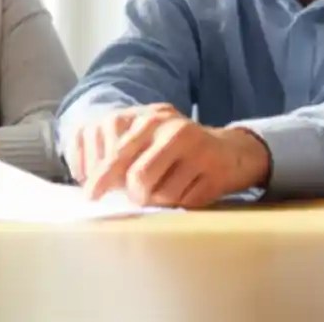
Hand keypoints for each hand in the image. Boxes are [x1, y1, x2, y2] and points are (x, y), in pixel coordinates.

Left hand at [68, 104, 270, 207]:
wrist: (232, 151)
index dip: (102, 178)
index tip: (91, 195)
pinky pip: (185, 202)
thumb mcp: (151, 142)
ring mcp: (198, 150)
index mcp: (152, 119)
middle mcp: (174, 130)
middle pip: (138, 178)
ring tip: (172, 188)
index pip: (119, 153)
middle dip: (135, 195)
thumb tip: (96, 187)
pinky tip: (190, 190)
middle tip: (139, 198)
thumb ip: (124, 158)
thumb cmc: (180, 151)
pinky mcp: (215, 172)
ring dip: (162, 201)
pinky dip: (183, 204)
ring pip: (162, 195)